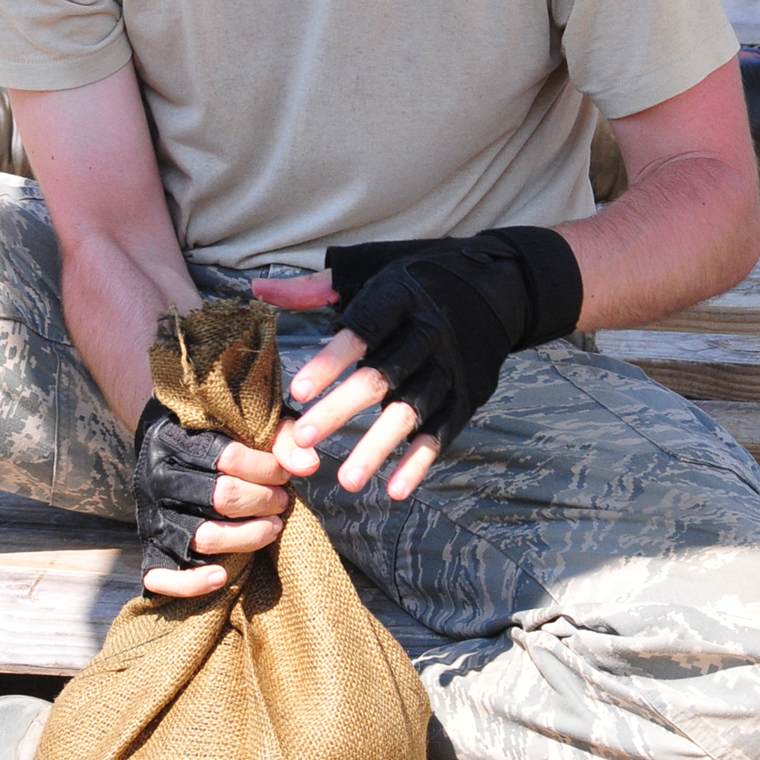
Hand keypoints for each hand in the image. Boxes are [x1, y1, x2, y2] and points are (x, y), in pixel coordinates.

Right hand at [135, 401, 319, 598]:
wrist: (160, 456)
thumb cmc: (215, 442)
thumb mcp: (246, 427)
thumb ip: (281, 440)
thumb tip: (309, 465)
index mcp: (177, 442)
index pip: (229, 457)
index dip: (267, 468)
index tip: (283, 473)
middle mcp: (160, 480)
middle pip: (222, 496)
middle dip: (264, 501)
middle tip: (281, 501)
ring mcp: (153, 517)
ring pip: (206, 537)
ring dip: (248, 537)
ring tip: (272, 527)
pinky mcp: (150, 550)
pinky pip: (163, 577)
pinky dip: (193, 582)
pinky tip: (222, 576)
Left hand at [253, 230, 581, 502]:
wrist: (500, 285)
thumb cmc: (417, 277)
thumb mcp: (370, 270)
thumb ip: (316, 289)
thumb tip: (259, 287)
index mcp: (400, 297)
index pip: (362, 331)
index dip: (330, 361)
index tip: (297, 391)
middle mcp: (429, 333)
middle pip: (384, 376)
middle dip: (343, 410)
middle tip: (304, 441)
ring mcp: (451, 368)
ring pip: (412, 411)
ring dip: (379, 447)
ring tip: (347, 481)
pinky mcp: (468, 395)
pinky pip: (443, 432)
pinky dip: (420, 461)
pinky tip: (395, 490)